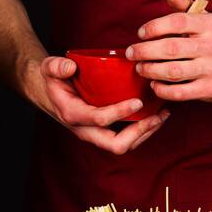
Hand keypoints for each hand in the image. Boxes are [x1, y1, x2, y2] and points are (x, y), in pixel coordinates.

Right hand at [25, 55, 169, 154]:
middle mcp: (86, 130)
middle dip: (139, 133)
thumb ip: (56, 66)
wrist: (50, 93)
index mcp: (73, 115)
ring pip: (125, 145)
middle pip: (116, 145)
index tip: (138, 101)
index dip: (120, 112)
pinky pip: (127, 138)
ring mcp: (97, 133)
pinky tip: (157, 114)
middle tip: (155, 116)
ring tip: (162, 115)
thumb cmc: (54, 80)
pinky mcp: (106, 131)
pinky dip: (144, 129)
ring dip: (146, 133)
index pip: (100, 119)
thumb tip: (71, 67)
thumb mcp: (49, 68)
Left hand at [126, 0, 211, 102]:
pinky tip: (154, 83)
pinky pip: (180, 92)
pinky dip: (162, 89)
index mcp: (209, 25)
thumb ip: (183, 4)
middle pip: (171, 48)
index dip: (154, 27)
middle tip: (131, 53)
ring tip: (140, 68)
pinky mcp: (210, 89)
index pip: (177, 22)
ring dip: (150, 70)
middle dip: (145, 51)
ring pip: (173, 71)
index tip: (141, 33)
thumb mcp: (204, 18)